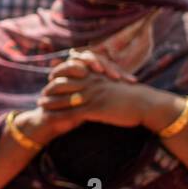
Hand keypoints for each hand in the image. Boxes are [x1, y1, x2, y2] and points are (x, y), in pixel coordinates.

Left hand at [37, 55, 151, 129]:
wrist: (147, 104)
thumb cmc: (135, 96)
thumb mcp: (117, 83)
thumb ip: (105, 80)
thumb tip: (99, 79)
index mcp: (97, 74)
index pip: (72, 69)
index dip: (59, 74)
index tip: (51, 79)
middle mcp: (92, 81)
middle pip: (64, 82)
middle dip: (50, 89)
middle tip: (41, 94)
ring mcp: (92, 94)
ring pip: (64, 97)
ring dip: (50, 102)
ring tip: (40, 106)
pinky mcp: (94, 108)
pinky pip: (71, 112)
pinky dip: (58, 115)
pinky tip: (50, 119)